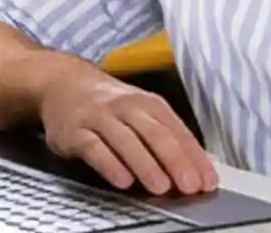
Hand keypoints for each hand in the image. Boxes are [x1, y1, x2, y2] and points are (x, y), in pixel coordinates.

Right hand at [37, 58, 218, 196]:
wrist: (64, 83)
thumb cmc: (110, 105)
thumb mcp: (141, 112)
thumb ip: (164, 137)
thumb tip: (193, 168)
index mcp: (150, 104)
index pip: (178, 132)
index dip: (194, 158)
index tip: (207, 181)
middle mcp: (128, 107)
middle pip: (156, 134)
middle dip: (176, 161)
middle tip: (189, 186)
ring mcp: (101, 117)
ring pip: (127, 141)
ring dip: (146, 165)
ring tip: (161, 187)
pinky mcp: (76, 131)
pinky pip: (94, 148)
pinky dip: (110, 165)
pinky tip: (122, 181)